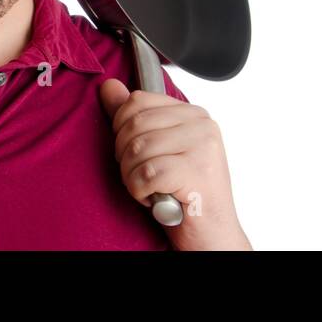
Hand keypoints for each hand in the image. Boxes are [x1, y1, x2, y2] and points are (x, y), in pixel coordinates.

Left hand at [100, 79, 251, 250]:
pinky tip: (155, 199)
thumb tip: (108, 87)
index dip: (121, 129)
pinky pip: (147, 172)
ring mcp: (203, 146)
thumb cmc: (183, 194)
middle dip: (125, 157)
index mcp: (193, 113)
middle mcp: (202, 124)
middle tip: (141, 176)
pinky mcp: (198, 171)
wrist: (212, 234)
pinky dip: (140, 191)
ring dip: (132, 177)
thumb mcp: (156, 150)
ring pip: (138, 149)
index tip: (133, 153)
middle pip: (134, 124)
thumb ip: (132, 117)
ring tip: (149, 189)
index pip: (138, 101)